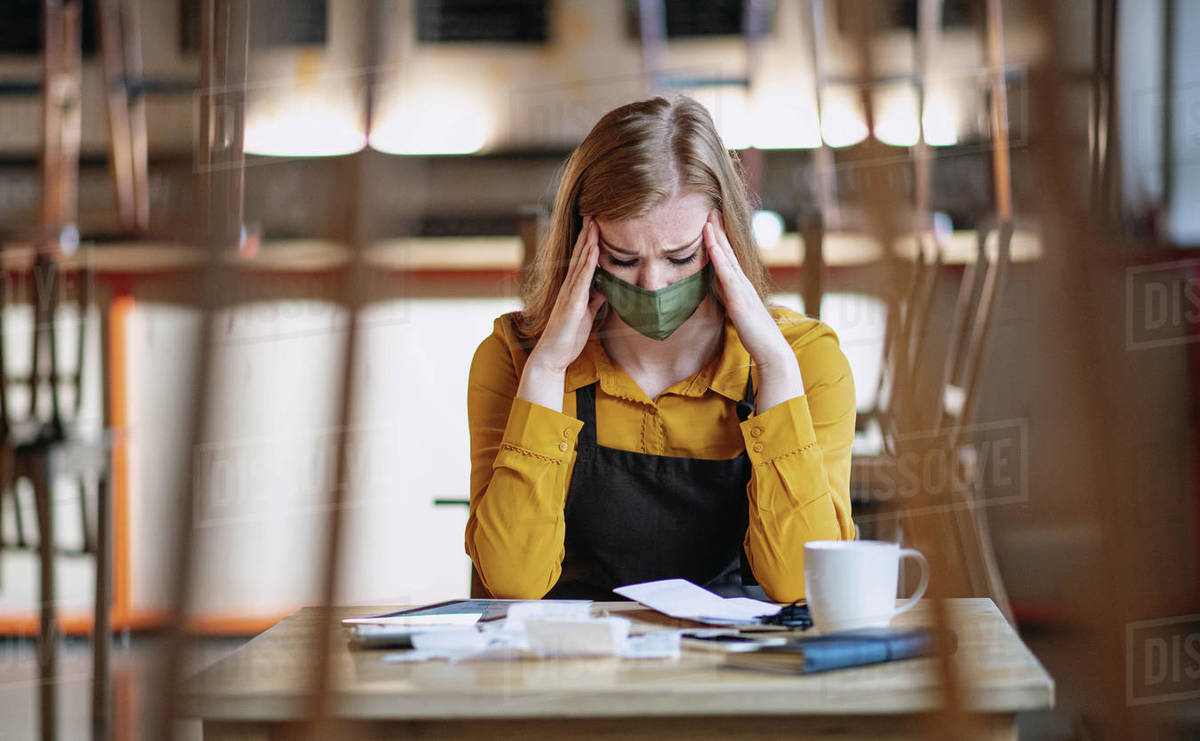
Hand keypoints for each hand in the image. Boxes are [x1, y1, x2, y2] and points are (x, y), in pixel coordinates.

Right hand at [518, 217, 605, 410]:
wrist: (553, 355)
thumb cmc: (569, 336)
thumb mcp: (588, 313)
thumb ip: (596, 298)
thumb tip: (607, 285)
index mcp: (574, 289)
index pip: (583, 259)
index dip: (589, 240)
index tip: (597, 223)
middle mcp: (570, 286)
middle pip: (580, 254)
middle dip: (588, 233)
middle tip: (594, 211)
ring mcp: (569, 293)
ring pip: (580, 262)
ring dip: (588, 241)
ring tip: (595, 222)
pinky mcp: (572, 303)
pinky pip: (582, 279)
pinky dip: (588, 263)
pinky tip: (594, 249)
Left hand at [704, 211, 804, 408]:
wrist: (772, 351)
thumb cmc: (756, 337)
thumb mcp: (739, 316)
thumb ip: (732, 304)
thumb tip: (723, 300)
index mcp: (742, 288)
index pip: (730, 260)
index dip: (721, 242)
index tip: (713, 224)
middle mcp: (743, 284)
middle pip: (729, 252)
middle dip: (719, 231)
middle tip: (710, 211)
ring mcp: (742, 289)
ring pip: (727, 258)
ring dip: (717, 237)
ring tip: (708, 219)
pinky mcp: (739, 299)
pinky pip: (726, 273)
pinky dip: (719, 257)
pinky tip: (711, 244)